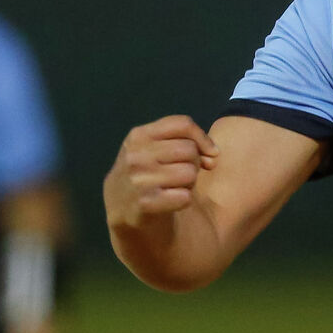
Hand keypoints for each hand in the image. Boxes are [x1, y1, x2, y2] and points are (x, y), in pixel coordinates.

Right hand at [103, 115, 218, 229]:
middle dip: (194, 163)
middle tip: (181, 174)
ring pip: (189, 173)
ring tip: (174, 187)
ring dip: (189, 183)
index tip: (208, 153)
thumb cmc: (145, 173)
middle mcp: (136, 155)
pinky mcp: (145, 204)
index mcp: (138, 136)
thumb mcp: (151, 146)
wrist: (119, 209)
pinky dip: (184, 200)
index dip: (202, 138)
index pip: (182, 124)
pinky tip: (170, 201)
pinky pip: (185, 197)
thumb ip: (182, 141)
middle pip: (189, 150)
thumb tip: (213, 154)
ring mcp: (139, 180)